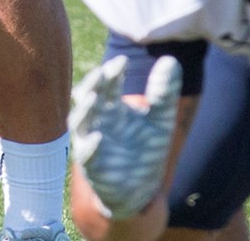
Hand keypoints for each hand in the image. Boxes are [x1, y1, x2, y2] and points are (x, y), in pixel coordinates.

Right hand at [69, 55, 182, 219]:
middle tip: (102, 72)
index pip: (107, 83)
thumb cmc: (146, 150)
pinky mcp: (92, 167)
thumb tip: (170, 59)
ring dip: (84, 110)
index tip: (123, 61)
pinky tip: (98, 138)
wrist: (141, 190)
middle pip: (87, 97)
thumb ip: (164, 93)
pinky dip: (89, 147)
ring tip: (93, 97)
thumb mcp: (161, 120)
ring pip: (79, 122)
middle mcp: (97, 121)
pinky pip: (86, 156)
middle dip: (92, 84)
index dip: (113, 72)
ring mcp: (91, 143)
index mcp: (112, 107)